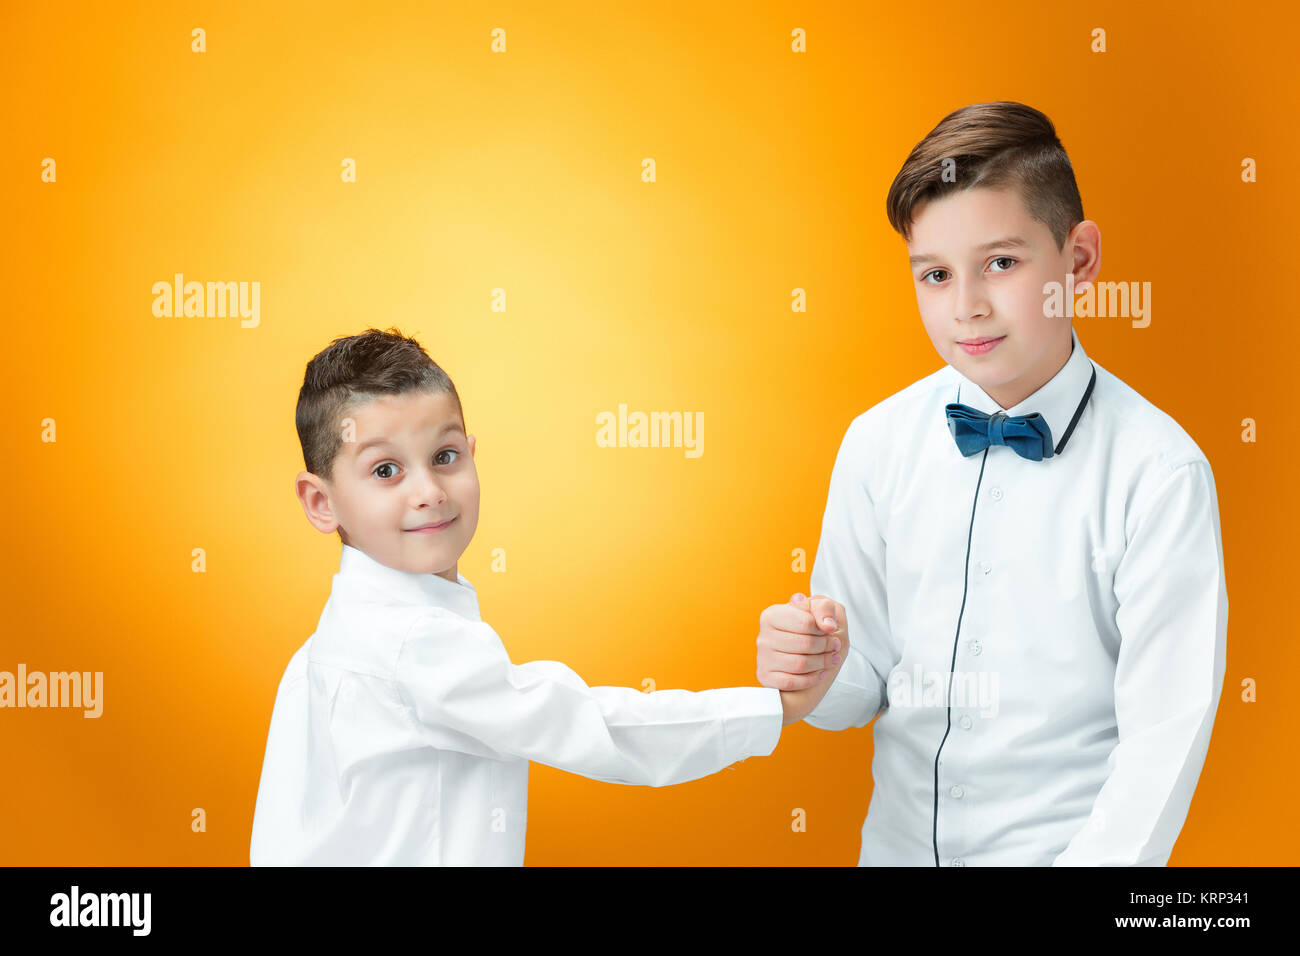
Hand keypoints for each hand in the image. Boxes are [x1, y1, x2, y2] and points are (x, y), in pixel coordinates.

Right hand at [756, 592, 848, 725]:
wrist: (800, 651)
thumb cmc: (808, 629)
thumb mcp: (817, 611)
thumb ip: (824, 608)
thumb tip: (828, 625)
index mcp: (772, 615)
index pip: (805, 622)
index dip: (824, 629)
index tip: (832, 631)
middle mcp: (764, 636)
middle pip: (804, 644)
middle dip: (826, 647)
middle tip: (835, 646)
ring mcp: (763, 658)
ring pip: (799, 664)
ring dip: (822, 663)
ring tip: (832, 659)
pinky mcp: (765, 676)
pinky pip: (790, 682)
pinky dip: (810, 679)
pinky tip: (820, 673)